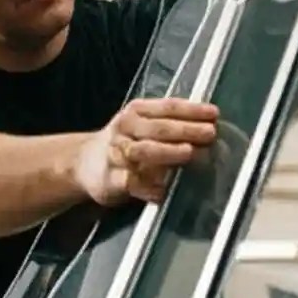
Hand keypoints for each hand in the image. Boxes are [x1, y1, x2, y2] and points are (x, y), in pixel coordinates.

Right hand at [76, 97, 219, 205]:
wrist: (83, 163)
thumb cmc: (125, 141)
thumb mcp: (143, 124)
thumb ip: (171, 124)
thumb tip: (210, 126)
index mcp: (137, 111)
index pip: (168, 107)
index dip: (192, 110)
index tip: (214, 114)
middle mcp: (125, 129)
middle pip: (158, 128)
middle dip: (185, 130)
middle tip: (209, 134)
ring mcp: (117, 154)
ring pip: (142, 151)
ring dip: (167, 152)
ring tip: (188, 153)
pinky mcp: (111, 179)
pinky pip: (130, 183)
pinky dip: (148, 187)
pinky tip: (164, 190)